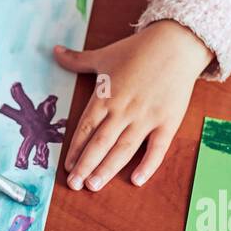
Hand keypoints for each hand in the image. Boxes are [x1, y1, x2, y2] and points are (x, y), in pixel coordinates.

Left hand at [53, 20, 212, 190]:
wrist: (176, 44)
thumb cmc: (138, 50)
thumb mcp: (104, 55)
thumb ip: (77, 60)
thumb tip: (53, 50)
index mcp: (106, 96)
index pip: (86, 128)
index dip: (75, 149)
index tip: (66, 166)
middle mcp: (123, 109)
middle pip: (100, 143)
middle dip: (85, 166)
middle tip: (74, 184)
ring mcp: (146, 117)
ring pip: (123, 149)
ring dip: (107, 169)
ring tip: (94, 186)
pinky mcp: (168, 121)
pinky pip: (156, 148)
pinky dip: (147, 165)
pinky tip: (136, 180)